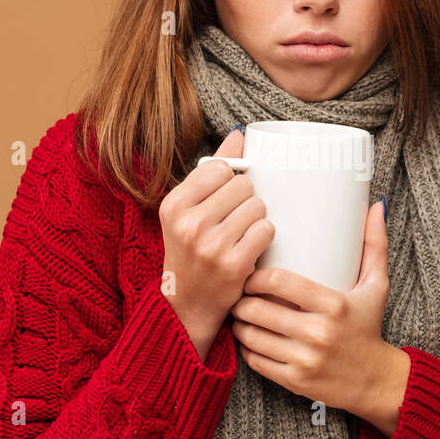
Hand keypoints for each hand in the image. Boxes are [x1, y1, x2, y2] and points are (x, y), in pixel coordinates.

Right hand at [158, 127, 274, 360]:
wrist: (188, 304)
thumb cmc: (191, 250)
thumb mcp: (188, 210)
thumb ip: (211, 171)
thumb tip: (239, 134)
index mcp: (173, 205)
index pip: (220, 169)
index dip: (229, 181)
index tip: (223, 198)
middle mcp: (188, 224)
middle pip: (243, 185)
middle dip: (245, 200)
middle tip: (233, 221)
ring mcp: (211, 246)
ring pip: (258, 206)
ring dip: (256, 218)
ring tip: (241, 234)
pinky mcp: (234, 265)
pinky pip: (266, 230)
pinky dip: (263, 237)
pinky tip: (250, 247)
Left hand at [229, 198, 410, 432]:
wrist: (376, 382)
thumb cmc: (370, 327)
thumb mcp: (377, 286)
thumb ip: (374, 245)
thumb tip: (376, 206)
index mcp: (334, 305)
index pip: (279, 282)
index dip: (256, 275)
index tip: (252, 274)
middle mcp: (318, 333)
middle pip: (258, 308)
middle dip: (241, 299)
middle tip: (238, 292)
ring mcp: (304, 359)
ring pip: (251, 335)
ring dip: (239, 323)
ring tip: (239, 313)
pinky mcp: (295, 380)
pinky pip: (255, 361)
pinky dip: (246, 348)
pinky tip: (248, 338)